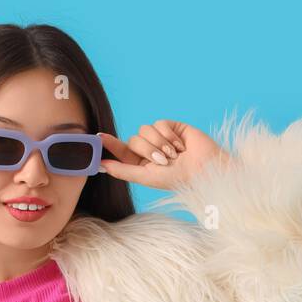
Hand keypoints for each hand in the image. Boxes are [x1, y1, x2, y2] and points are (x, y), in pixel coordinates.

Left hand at [97, 120, 227, 190]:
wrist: (203, 168)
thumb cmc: (176, 178)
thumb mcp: (146, 176)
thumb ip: (122, 170)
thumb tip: (100, 166)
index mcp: (141, 163)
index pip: (121, 150)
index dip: (110, 144)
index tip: (97, 137)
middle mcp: (148, 149)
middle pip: (133, 140)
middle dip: (147, 149)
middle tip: (163, 160)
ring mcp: (159, 137)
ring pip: (144, 130)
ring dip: (159, 144)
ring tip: (174, 155)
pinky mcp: (171, 126)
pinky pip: (158, 123)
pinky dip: (168, 135)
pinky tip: (180, 146)